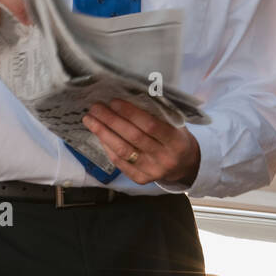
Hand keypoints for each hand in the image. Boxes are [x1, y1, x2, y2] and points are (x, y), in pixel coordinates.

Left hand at [83, 99, 200, 186]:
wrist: (185, 166)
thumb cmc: (177, 137)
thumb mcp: (176, 124)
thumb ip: (158, 113)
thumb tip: (129, 95)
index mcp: (176, 141)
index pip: (151, 125)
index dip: (131, 113)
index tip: (114, 101)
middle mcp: (164, 158)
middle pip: (133, 137)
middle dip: (111, 120)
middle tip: (96, 107)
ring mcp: (152, 171)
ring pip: (123, 151)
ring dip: (103, 133)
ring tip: (90, 120)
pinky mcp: (141, 180)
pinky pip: (120, 163)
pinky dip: (107, 147)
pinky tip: (99, 135)